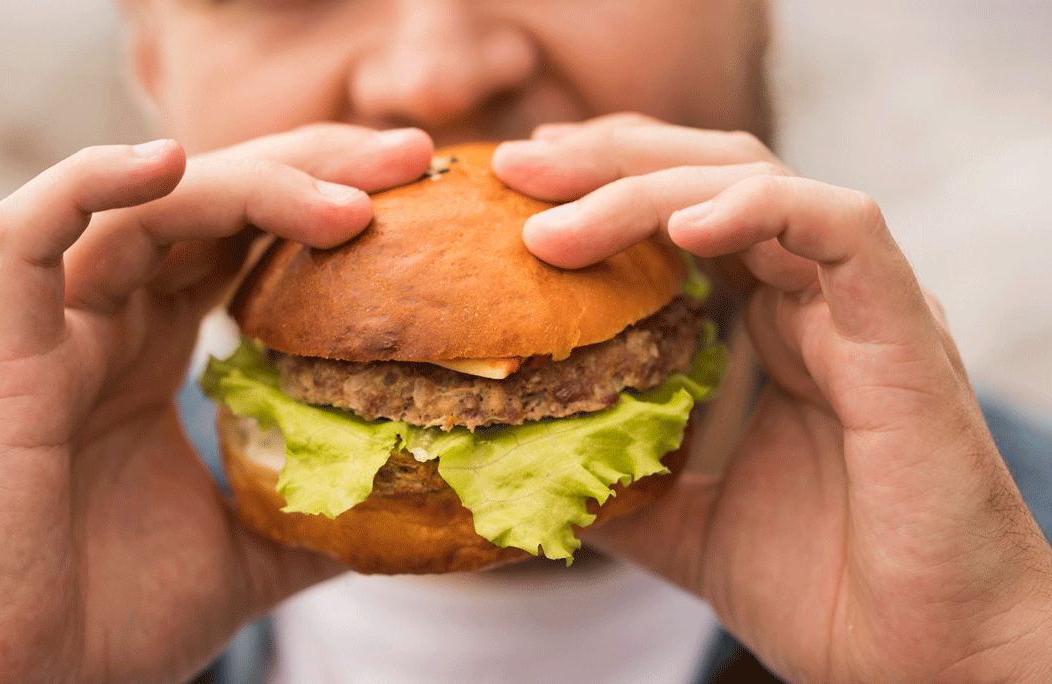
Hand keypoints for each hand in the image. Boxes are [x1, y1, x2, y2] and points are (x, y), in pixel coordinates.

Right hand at [0, 125, 433, 682]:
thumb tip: (415, 502)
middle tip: (410, 157)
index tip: (421, 190)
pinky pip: (25, 237)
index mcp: (157, 352)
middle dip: (312, 167)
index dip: (324, 201)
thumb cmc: (107, 624)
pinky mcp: (4, 356)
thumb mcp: (249, 555)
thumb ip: (317, 513)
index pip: (246, 238)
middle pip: (212, 201)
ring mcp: (56, 332)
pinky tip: (170, 164)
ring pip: (144, 207)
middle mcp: (109, 324)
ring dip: (250, 183)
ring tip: (350, 195)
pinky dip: (90, 185)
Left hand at [494, 115, 1051, 682]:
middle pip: (707, 178)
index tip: (517, 191)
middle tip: (514, 168)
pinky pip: (839, 229)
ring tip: (557, 222)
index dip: (602, 187)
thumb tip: (516, 459)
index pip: (683, 216)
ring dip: (648, 189)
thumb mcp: (681, 523)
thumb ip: (615, 479)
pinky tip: (683, 227)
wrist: (923, 658)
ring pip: (757, 186)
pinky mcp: (901, 329)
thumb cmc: (823, 591)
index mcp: (772, 328)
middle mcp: (814, 302)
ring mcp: (858, 307)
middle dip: (605, 163)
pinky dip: (758, 210)